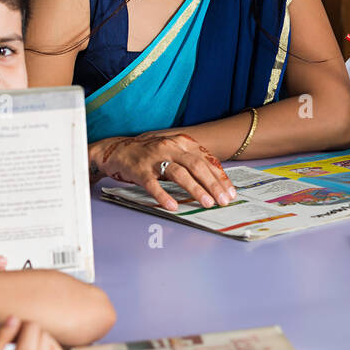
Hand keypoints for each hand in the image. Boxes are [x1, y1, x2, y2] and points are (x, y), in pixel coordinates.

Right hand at [0, 316, 79, 349]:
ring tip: (29, 345)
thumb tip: (14, 318)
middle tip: (14, 341)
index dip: (20, 325)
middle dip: (30, 333)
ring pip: (56, 348)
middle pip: (44, 335)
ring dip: (45, 342)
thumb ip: (0, 337)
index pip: (33, 327)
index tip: (9, 333)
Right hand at [94, 132, 233, 211]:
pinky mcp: (139, 170)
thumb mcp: (174, 151)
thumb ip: (192, 161)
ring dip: (195, 189)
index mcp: (182, 143)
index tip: (230, 192)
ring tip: (207, 203)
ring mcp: (154, 158)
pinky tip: (173, 206)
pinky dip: (163, 195)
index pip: (207, 160)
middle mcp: (170, 147)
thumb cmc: (151, 154)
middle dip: (213, 184)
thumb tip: (215, 181)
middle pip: (197, 166)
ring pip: (179, 173)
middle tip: (223, 200)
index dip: (220, 177)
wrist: (118, 150)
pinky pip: (153, 184)